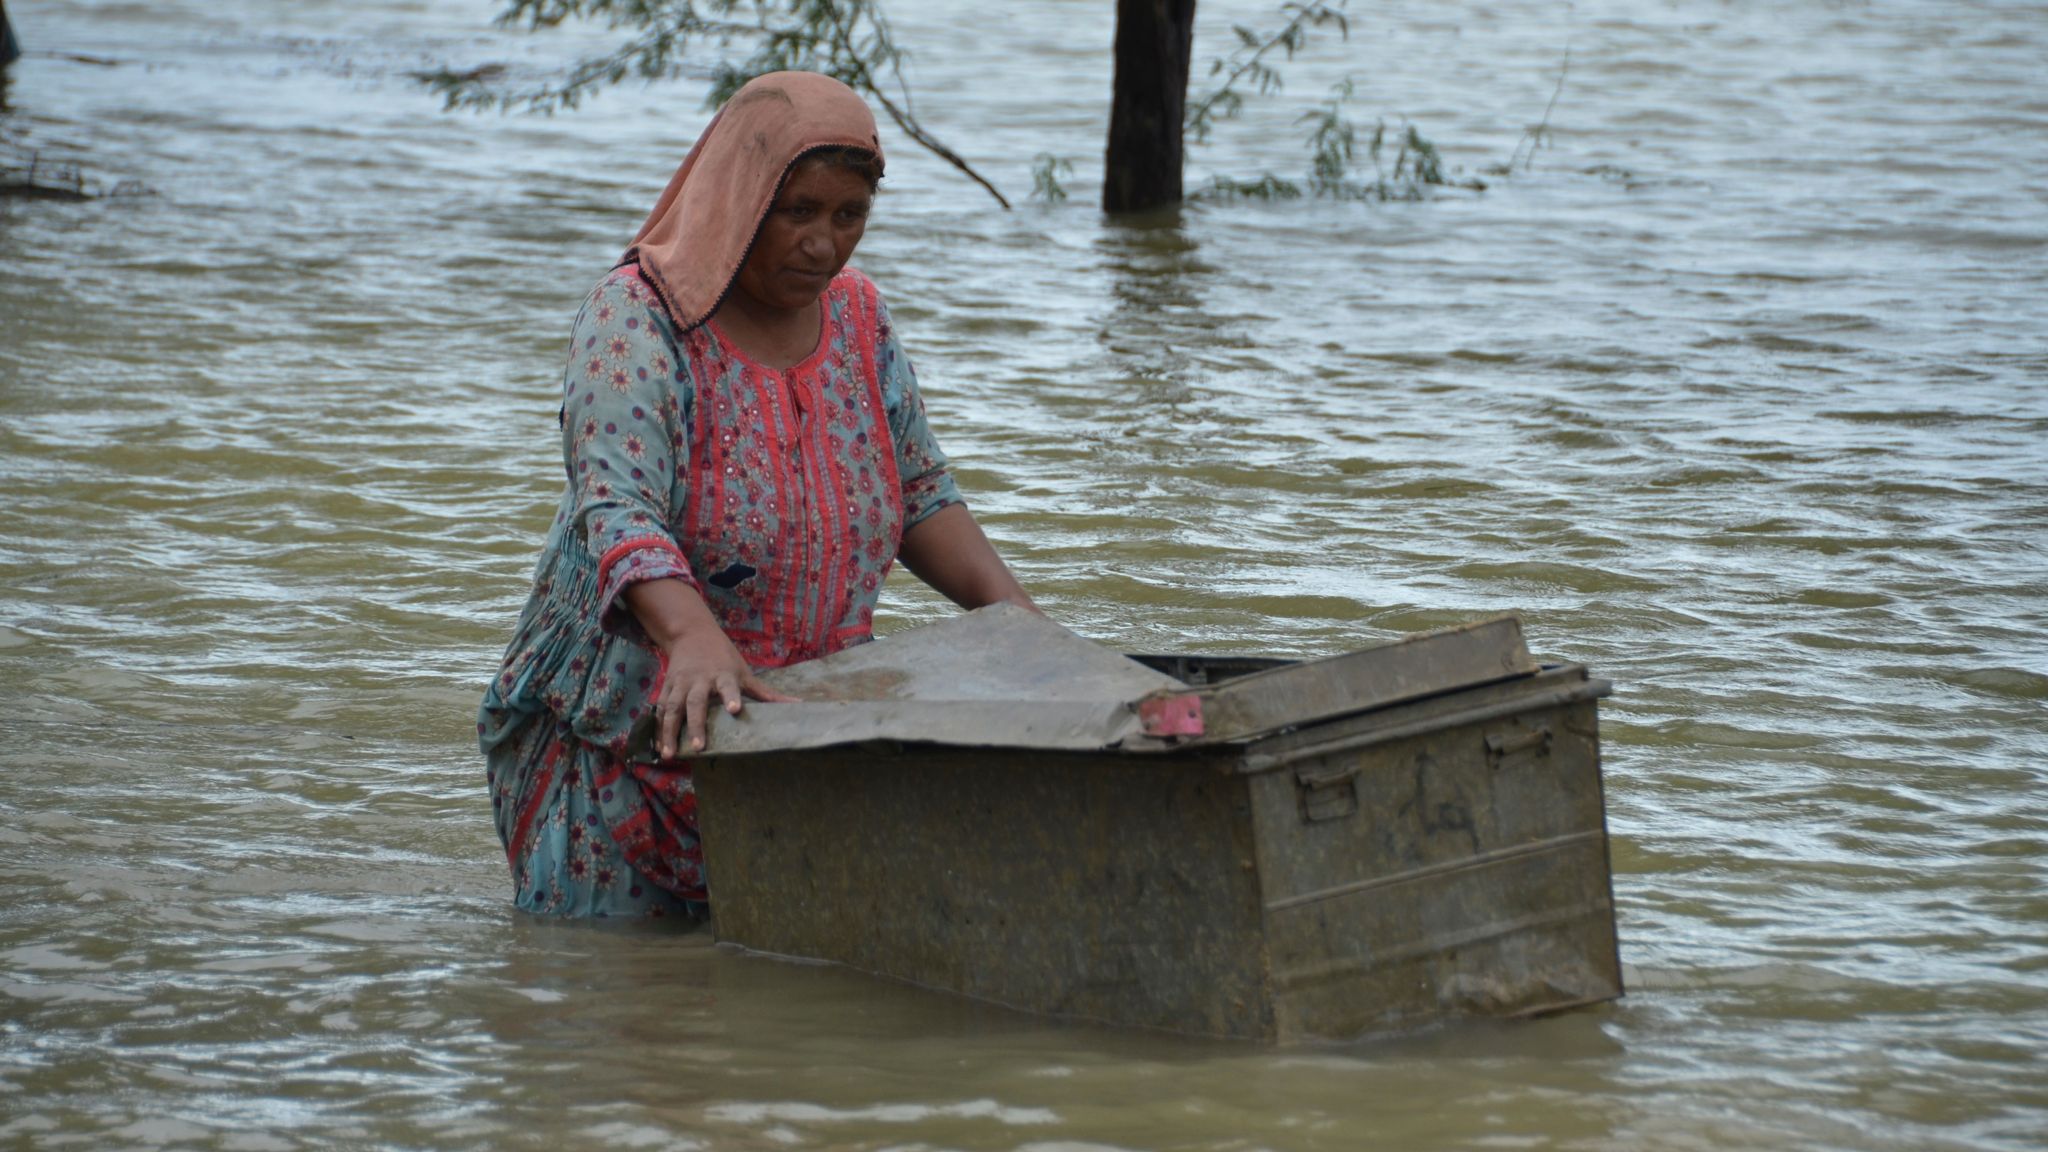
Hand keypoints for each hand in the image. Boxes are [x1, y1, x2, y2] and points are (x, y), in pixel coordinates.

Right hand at [624, 575, 798, 757]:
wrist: (691, 633)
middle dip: (695, 725)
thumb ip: (766, 693)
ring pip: (671, 709)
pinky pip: (660, 710)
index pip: (728, 686)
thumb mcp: (745, 672)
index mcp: (722, 674)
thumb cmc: (724, 657)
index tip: (734, 709)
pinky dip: (658, 729)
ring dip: (669, 732)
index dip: (731, 696)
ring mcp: (680, 684)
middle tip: (698, 747)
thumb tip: (798, 705)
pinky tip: (660, 748)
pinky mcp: (667, 688)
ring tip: (670, 754)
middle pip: (695, 703)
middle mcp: (699, 680)